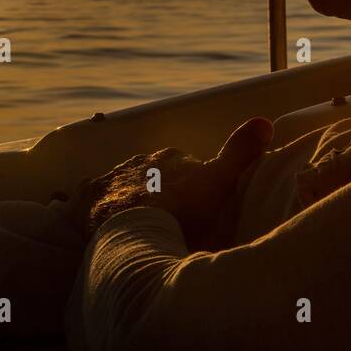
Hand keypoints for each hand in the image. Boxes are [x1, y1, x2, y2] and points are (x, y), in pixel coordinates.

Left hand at [64, 117, 273, 248]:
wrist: (130, 228)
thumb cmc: (179, 209)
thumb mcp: (218, 182)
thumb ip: (239, 154)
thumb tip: (264, 122)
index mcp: (170, 158)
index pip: (183, 170)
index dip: (190, 190)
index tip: (193, 212)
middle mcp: (139, 161)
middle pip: (152, 177)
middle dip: (157, 194)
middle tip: (165, 223)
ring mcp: (110, 178)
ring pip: (122, 187)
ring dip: (128, 203)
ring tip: (136, 229)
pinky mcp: (86, 197)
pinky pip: (89, 200)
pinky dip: (93, 211)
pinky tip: (98, 227)